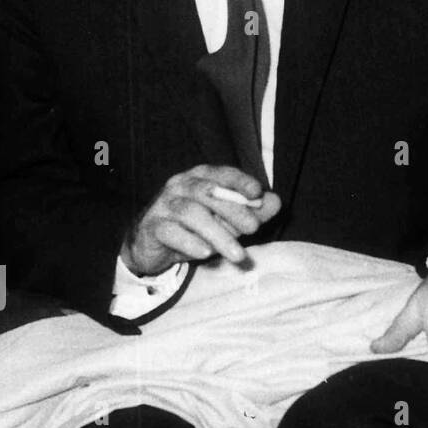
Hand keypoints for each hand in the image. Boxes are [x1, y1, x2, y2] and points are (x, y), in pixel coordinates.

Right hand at [122, 164, 280, 276]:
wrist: (154, 246)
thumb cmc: (197, 227)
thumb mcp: (228, 220)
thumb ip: (252, 211)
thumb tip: (276, 202)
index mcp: (201, 177)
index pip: (222, 173)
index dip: (240, 181)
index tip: (257, 193)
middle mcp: (180, 185)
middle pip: (208, 192)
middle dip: (234, 210)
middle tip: (254, 229)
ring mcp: (163, 205)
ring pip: (191, 214)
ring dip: (218, 234)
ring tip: (237, 254)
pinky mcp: (152, 227)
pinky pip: (170, 232)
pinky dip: (190, 243)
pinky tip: (206, 254)